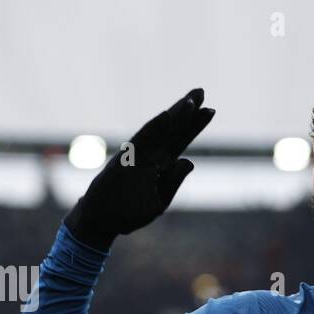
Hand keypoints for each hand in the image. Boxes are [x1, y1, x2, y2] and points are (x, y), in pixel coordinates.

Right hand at [64, 88, 214, 249]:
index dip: (195, 125)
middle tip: (200, 91)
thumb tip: (189, 161)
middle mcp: (150, 155)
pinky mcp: (123, 162)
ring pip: (158, 132)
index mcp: (161, 165)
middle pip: (172, 130)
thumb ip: (173, 181)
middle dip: (186, 111)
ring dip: (174, 116)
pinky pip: (140, 143)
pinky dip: (153, 129)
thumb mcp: (159, 201)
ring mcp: (136, 157)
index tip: (211, 109)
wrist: (102, 223)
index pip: (181, 140)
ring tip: (190, 101)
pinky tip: (166, 116)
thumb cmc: (130, 213)